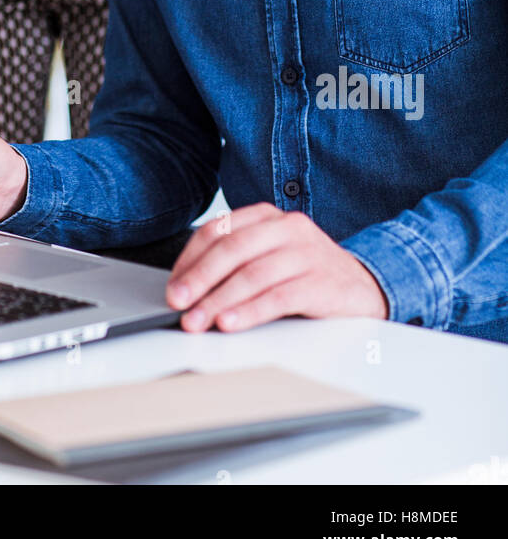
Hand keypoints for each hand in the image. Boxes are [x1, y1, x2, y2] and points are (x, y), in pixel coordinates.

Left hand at [166, 203, 388, 331]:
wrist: (365, 285)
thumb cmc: (307, 273)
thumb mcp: (271, 256)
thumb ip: (236, 263)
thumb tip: (188, 289)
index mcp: (268, 217)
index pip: (218, 231)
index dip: (190, 259)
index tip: (173, 286)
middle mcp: (287, 228)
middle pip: (232, 250)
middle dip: (199, 279)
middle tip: (178, 302)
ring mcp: (307, 253)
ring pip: (253, 274)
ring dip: (219, 300)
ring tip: (199, 320)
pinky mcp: (322, 282)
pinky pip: (279, 297)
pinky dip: (250, 311)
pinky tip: (232, 322)